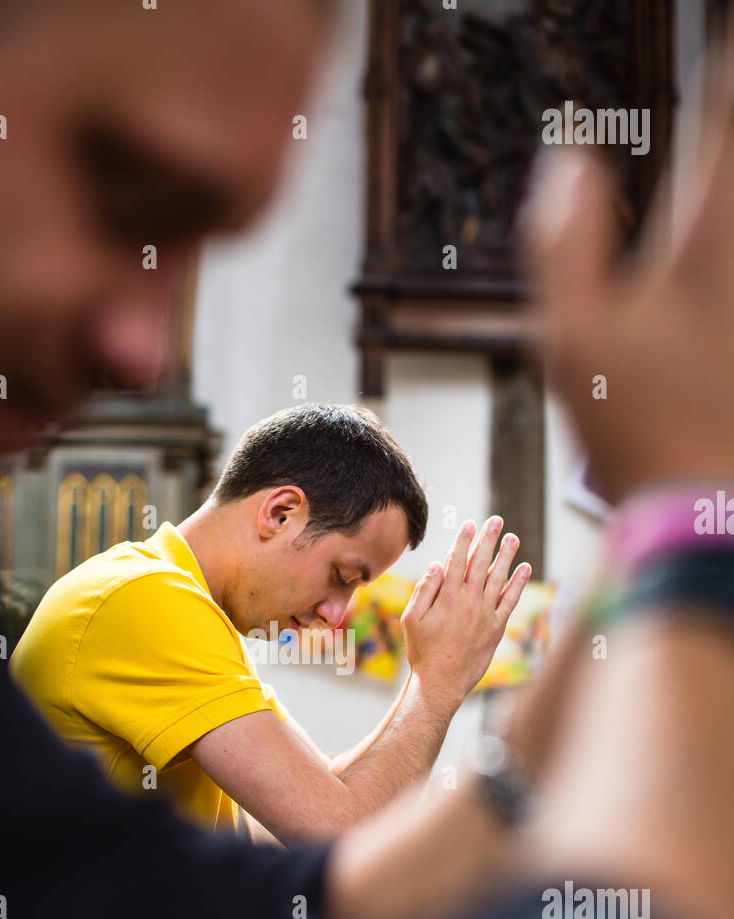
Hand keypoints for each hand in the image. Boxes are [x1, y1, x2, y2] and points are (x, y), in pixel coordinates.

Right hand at [401, 516, 530, 706]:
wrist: (442, 683)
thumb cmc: (422, 651)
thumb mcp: (411, 619)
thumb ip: (424, 590)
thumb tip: (436, 565)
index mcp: (447, 597)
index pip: (457, 561)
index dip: (464, 540)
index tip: (469, 524)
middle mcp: (469, 601)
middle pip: (481, 563)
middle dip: (488, 539)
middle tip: (496, 520)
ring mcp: (485, 614)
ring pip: (498, 578)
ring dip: (506, 556)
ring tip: (512, 537)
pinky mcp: (496, 628)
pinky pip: (510, 601)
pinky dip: (518, 583)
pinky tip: (524, 568)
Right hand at [521, 42, 733, 501]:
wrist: (701, 508)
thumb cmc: (634, 427)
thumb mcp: (571, 335)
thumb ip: (566, 239)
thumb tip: (570, 164)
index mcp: (704, 243)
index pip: (725, 125)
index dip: (722, 73)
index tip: (716, 43)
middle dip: (728, 124)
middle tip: (721, 90)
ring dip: (724, 181)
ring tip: (713, 168)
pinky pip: (732, 274)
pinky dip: (719, 244)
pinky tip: (707, 260)